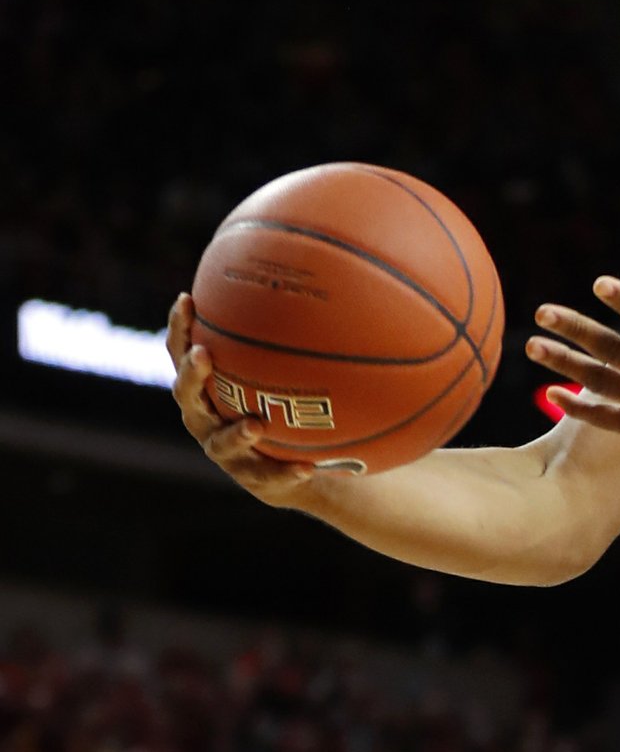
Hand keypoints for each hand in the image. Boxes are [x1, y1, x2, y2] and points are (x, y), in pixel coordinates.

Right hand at [167, 296, 321, 506]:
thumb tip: (301, 271)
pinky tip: (306, 467)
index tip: (187, 300)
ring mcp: (226, 453)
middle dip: (193, 376)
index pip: (182, 353)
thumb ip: (279, 334)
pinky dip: (286, 472)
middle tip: (203, 355)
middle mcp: (205, 420)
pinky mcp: (254, 481)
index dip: (180, 329)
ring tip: (257, 424)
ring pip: (222, 444)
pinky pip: (271, 477)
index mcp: (204, 389)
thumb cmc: (281, 406)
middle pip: (187, 397)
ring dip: (237, 434)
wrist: (295, 467)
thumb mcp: (278, 371)